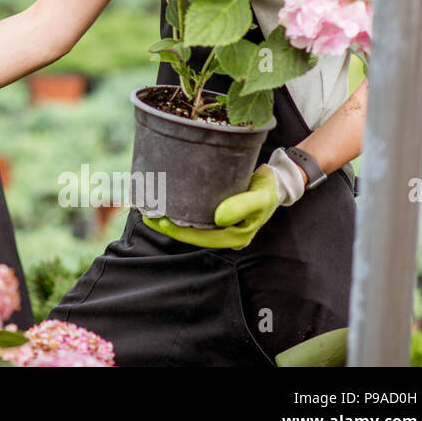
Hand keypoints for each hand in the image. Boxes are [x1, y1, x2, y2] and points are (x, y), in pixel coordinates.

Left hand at [142, 165, 280, 249]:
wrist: (275, 182)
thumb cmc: (269, 190)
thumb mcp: (259, 197)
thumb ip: (242, 207)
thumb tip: (218, 219)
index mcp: (235, 237)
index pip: (201, 239)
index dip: (180, 232)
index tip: (162, 221)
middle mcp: (226, 234)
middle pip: (192, 235)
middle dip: (168, 227)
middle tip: (146, 216)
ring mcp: (221, 226)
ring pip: (191, 227)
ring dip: (170, 220)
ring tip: (148, 211)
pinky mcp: (216, 214)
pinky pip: (194, 216)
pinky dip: (179, 211)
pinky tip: (165, 203)